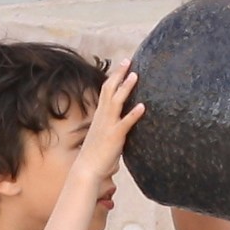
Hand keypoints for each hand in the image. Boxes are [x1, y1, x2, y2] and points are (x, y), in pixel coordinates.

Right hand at [70, 60, 144, 201]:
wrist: (87, 169)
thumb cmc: (96, 155)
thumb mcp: (103, 136)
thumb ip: (112, 128)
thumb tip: (119, 128)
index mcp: (100, 115)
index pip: (106, 91)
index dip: (114, 77)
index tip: (123, 66)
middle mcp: (103, 116)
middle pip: (110, 90)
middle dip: (119, 74)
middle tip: (128, 60)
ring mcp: (108, 125)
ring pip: (117, 101)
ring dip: (126, 88)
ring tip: (136, 75)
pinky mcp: (115, 136)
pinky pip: (125, 123)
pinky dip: (134, 114)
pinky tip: (143, 106)